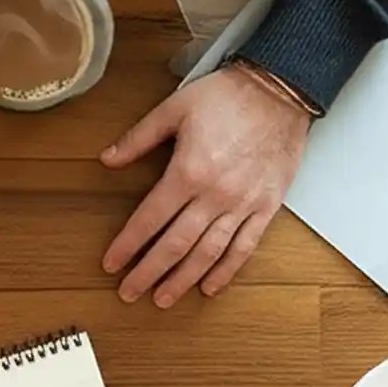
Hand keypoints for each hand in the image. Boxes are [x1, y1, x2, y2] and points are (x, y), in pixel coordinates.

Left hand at [100, 65, 309, 306]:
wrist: (281, 87)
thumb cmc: (227, 95)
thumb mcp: (174, 108)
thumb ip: (138, 138)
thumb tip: (107, 159)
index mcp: (187, 172)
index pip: (149, 219)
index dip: (127, 245)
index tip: (111, 264)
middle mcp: (214, 195)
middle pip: (175, 245)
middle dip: (148, 273)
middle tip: (129, 293)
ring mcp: (242, 204)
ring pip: (208, 253)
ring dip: (182, 280)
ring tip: (163, 299)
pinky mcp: (266, 206)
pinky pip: (245, 246)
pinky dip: (227, 271)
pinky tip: (209, 287)